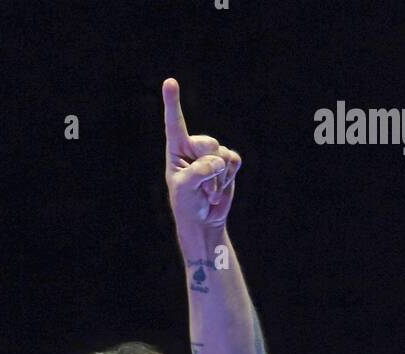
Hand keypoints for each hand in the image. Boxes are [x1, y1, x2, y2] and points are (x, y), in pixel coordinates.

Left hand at [162, 77, 241, 232]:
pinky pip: (234, 161)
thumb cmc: (187, 204)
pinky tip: (219, 188)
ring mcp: (212, 153)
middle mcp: (194, 146)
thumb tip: (219, 161)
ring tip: (208, 191)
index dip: (173, 102)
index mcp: (176, 149)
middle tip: (201, 188)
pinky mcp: (227, 161)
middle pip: (209, 144)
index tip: (169, 82)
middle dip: (209, 168)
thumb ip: (199, 171)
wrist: (203, 220)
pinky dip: (228, 179)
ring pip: (223, 156)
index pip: (174, 123)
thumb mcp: (185, 188)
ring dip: (218, 180)